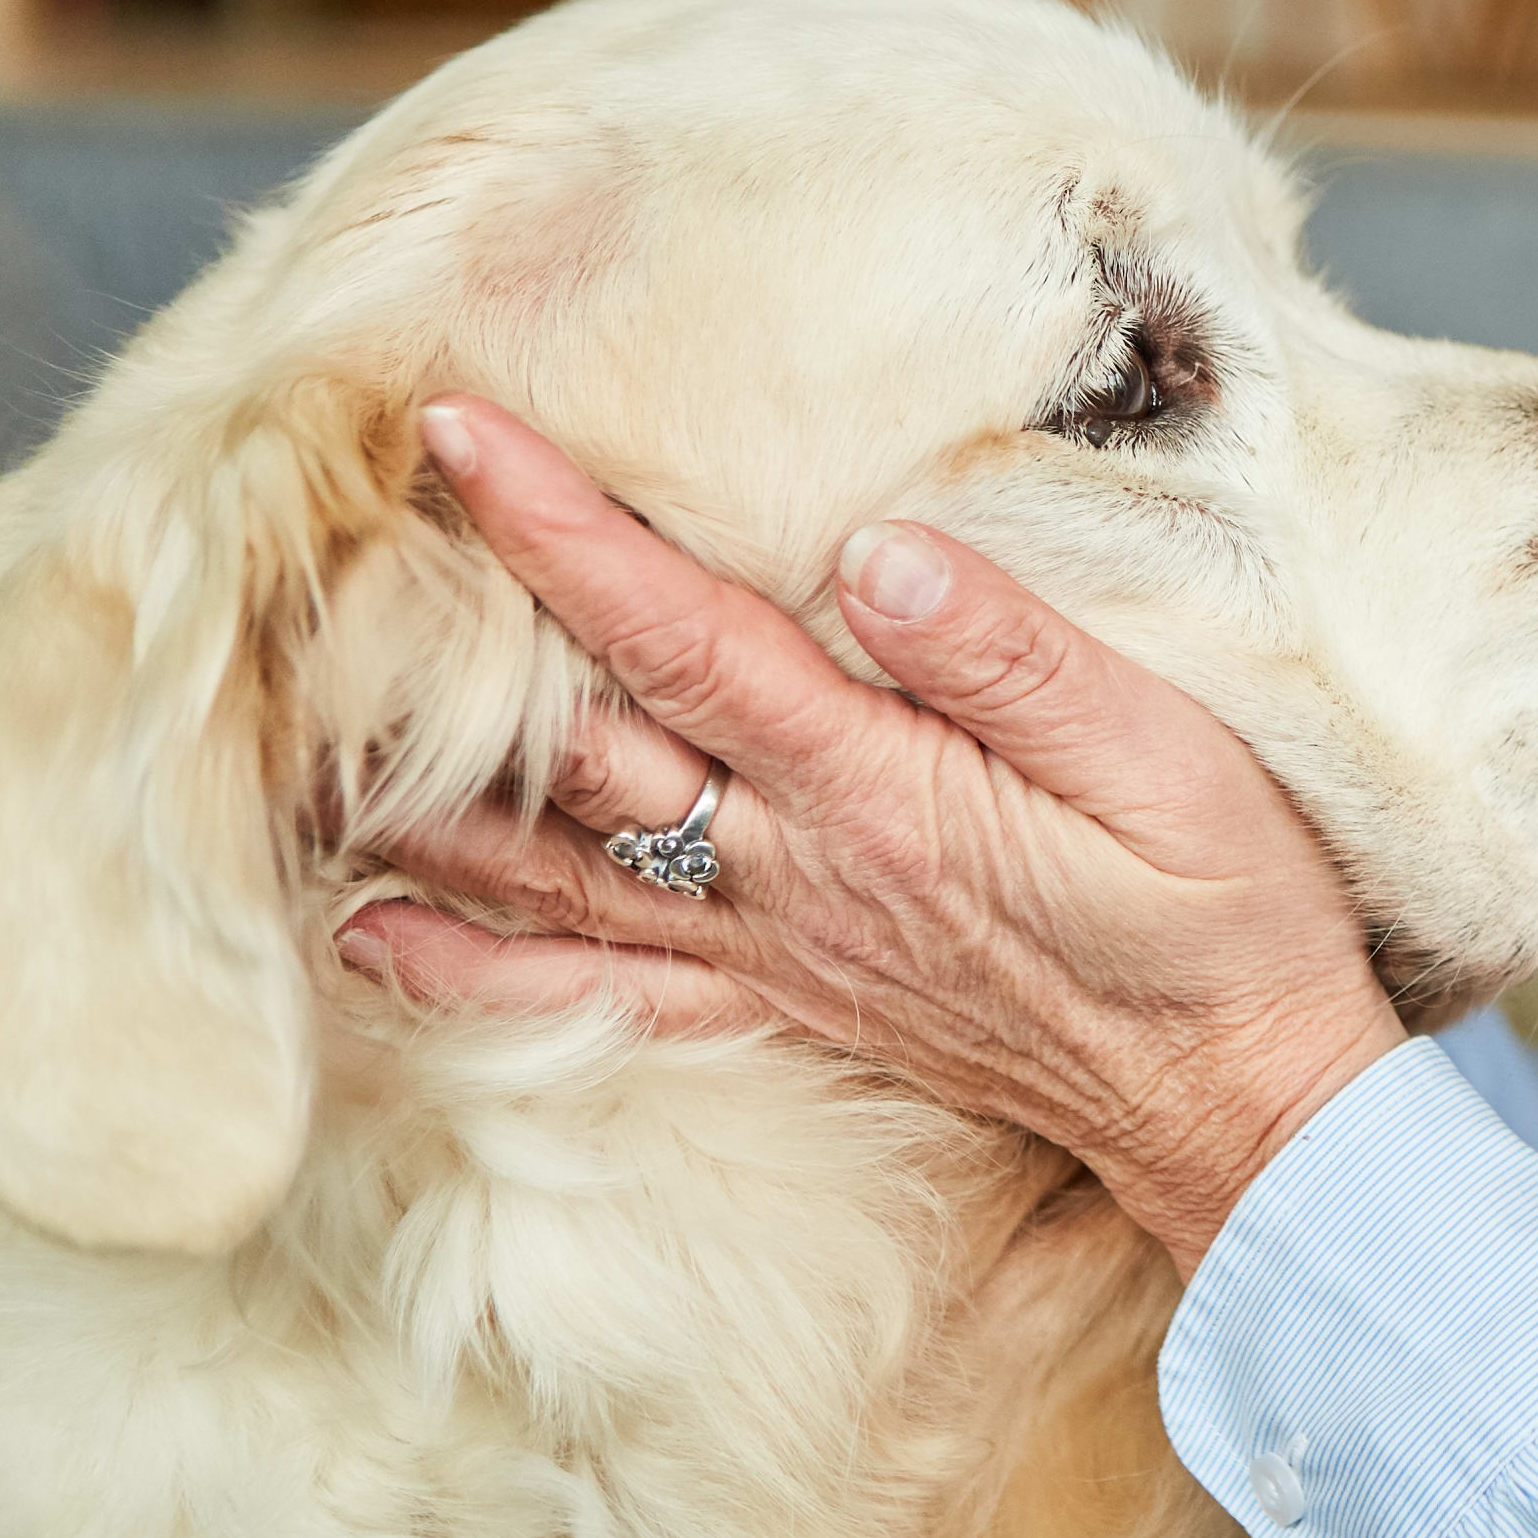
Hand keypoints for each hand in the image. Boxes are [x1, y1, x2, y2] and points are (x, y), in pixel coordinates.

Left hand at [337, 398, 1407, 1275]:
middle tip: (320, 553)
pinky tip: (382, 938)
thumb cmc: (1226, 923)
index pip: (683, 639)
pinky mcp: (798, 1002)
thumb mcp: (1169, 764)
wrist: (1244, 1107)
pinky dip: (481, 965)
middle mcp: (799, 874)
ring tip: (293, 734)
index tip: (455, 430)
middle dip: (445, 647)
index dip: (564, 532)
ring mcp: (786, 948)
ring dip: (420, 800)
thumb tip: (878, 554)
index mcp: (880, 794)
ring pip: (557, 868)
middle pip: (579, 748)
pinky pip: (605, 989)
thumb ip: (1018, 660)